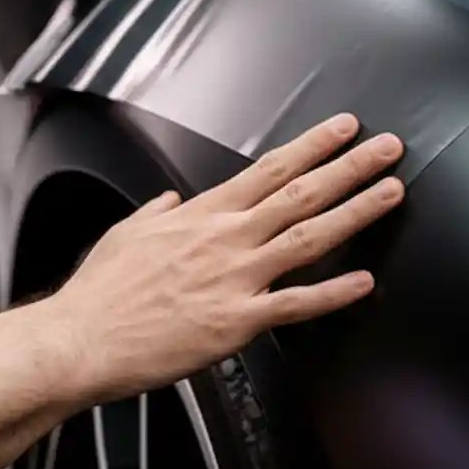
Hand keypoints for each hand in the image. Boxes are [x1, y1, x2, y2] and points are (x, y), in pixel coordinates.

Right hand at [40, 114, 404, 405]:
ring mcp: (235, 278)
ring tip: (390, 193)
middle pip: (301, 193)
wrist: (79, 340)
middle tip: (388, 148)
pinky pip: (296, 304)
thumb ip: (158, 212)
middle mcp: (226, 238)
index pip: (270, 169)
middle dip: (350, 166)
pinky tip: (365, 280)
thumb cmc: (100, 293)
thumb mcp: (127, 233)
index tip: (344, 128)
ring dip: (355, 213)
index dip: (313, 145)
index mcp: (203, 215)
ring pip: (309, 237)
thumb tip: (172, 199)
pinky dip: (333, 292)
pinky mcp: (236, 322)